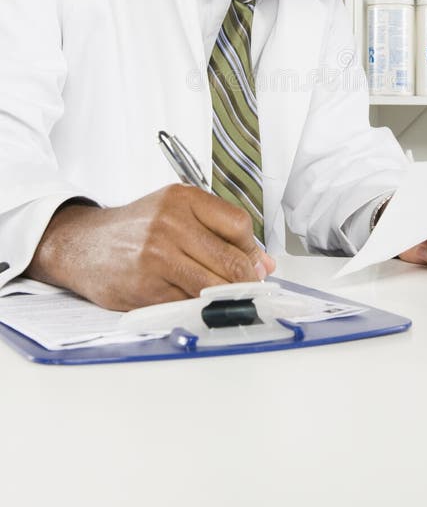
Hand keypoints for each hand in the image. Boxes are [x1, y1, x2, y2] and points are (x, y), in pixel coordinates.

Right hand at [26, 184, 275, 310]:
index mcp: (183, 199)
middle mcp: (171, 223)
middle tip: (251, 288)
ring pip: (214, 286)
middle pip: (230, 260)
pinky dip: (201, 308)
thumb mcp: (176, 213)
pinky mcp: (147, 287)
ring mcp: (158, 256)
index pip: (238, 224)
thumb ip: (219, 232)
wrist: (83, 245)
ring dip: (228, 298)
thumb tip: (263, 262)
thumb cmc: (135, 228)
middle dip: (247, 280)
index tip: (254, 263)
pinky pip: (189, 304)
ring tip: (229, 298)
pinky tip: (198, 303)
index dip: (252, 249)